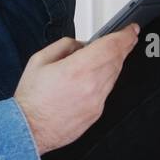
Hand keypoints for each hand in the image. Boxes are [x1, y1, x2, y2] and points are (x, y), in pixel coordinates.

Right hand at [13, 23, 140, 154]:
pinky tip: (97, 77)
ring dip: (116, 63)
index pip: (111, 47)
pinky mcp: (96, 114)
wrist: (29, 129)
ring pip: (114, 76)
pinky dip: (106, 80)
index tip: (131, 30)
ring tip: (110, 55)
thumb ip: (65, 46)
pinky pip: (107, 91)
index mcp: (77, 69)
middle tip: (128, 38)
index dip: (125, 36)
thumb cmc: (31, 98)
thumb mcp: (40, 60)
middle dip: (124, 47)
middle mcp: (91, 86)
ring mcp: (96, 102)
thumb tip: (81, 45)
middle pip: (117, 60)